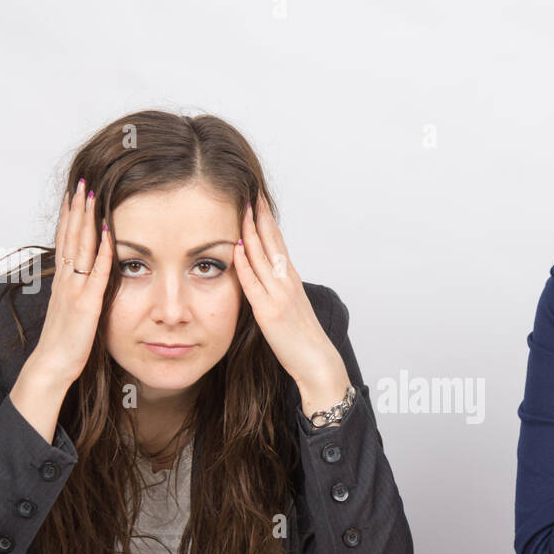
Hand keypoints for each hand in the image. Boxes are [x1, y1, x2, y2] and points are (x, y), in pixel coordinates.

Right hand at [27, 178, 112, 389]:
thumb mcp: (70, 310)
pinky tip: (108, 232)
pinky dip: (103, 250)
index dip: (69, 217)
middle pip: (70, 236)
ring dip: (86, 220)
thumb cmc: (64, 342)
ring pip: (80, 247)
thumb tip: (83, 279)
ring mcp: (74, 289)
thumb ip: (76, 291)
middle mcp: (65, 280)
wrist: (52, 365)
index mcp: (62, 280)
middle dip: (76, 208)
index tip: (73, 195)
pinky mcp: (86, 303)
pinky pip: (97, 272)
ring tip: (90, 195)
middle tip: (80, 182)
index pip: (65, 241)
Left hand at [232, 193, 349, 412]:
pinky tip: (236, 249)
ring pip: (262, 256)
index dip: (267, 220)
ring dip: (250, 231)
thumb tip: (263, 276)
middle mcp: (287, 282)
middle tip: (250, 191)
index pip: (278, 242)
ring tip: (241, 208)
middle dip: (260, 215)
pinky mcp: (269, 312)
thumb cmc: (303, 339)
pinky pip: (254, 283)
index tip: (258, 200)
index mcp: (291, 279)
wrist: (317, 362)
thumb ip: (276, 289)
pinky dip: (244, 264)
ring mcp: (279, 295)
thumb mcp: (290, 307)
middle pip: (272, 241)